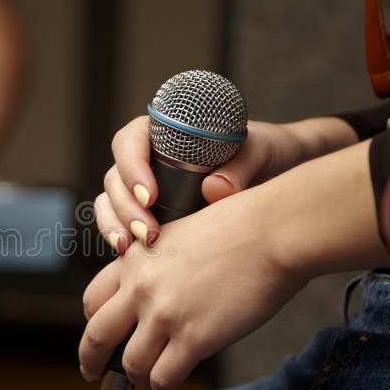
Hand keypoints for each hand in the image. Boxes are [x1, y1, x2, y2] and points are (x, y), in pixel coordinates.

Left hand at [82, 188, 305, 389]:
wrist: (272, 232)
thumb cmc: (238, 228)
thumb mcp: (178, 235)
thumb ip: (157, 265)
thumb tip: (154, 297)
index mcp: (134, 259)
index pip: (92, 300)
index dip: (92, 322)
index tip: (97, 336)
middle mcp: (140, 288)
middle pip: (96, 336)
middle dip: (90, 360)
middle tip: (92, 372)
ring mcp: (164, 314)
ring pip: (130, 364)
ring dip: (137, 377)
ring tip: (148, 380)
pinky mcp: (193, 338)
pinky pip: (163, 377)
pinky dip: (162, 386)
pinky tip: (169, 382)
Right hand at [97, 117, 303, 251]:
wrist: (279, 176)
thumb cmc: (267, 152)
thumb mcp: (262, 152)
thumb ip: (242, 166)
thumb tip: (213, 190)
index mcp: (165, 132)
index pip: (130, 141)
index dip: (131, 167)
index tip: (150, 195)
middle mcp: (148, 159)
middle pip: (115, 178)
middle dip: (124, 207)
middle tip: (147, 233)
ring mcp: (144, 189)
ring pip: (111, 203)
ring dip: (115, 226)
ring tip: (130, 250)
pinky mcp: (149, 215)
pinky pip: (122, 225)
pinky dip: (121, 240)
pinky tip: (129, 258)